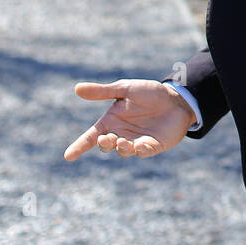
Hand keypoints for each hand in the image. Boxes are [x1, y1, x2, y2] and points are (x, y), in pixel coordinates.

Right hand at [63, 79, 196, 160]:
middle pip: (106, 146)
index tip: (68, 156)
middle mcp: (121, 134)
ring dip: (121, 148)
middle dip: (104, 144)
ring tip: (122, 142)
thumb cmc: (149, 93)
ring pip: (123, 151)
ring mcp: (136, 142)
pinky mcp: (153, 146)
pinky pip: (144, 152)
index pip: (91, 136)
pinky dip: (140, 150)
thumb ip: (103, 92)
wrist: (177, 98)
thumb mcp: (125, 89)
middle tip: (106, 138)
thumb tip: (77, 88)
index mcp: (111, 122)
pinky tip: (141, 145)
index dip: (79, 146)